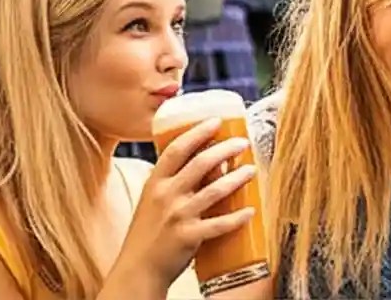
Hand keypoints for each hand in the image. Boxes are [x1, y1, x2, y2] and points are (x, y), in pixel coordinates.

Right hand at [110, 118, 258, 293]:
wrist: (138, 269)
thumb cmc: (149, 233)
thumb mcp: (154, 201)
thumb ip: (175, 182)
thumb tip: (208, 163)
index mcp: (156, 183)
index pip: (176, 149)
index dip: (198, 132)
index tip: (216, 121)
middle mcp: (166, 196)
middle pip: (201, 163)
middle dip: (225, 149)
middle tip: (243, 142)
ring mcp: (177, 216)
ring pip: (215, 190)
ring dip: (237, 178)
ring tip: (252, 170)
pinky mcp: (189, 236)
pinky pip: (220, 224)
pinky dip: (238, 217)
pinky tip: (251, 211)